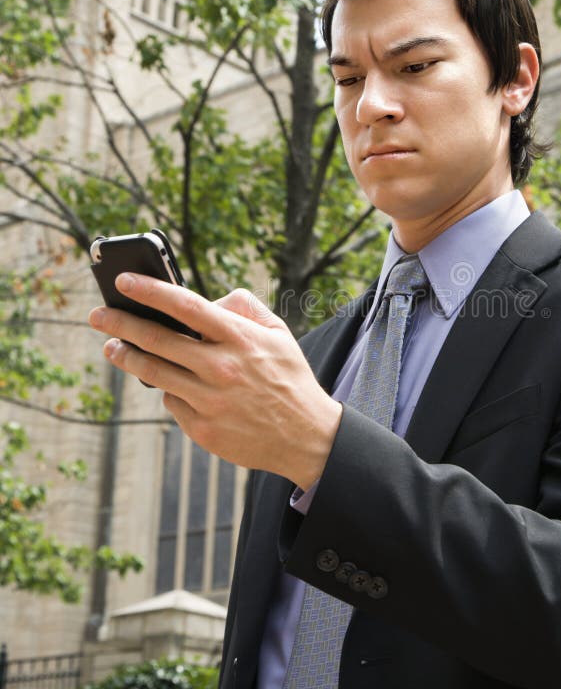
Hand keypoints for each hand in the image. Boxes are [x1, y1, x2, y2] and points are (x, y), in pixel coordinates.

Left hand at [88, 273, 341, 489]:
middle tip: (99, 315)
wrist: (305, 435)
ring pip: (153, 373)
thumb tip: (209, 301)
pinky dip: (168, 390)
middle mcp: (222, 367)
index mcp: (240, 339)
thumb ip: (245, 308)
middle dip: (121, 323)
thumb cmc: (288, 378)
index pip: (187, 306)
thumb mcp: (279, 334)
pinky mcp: (203, 429)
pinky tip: (170, 384)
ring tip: (113, 347)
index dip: (151, 291)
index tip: (124, 280)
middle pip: (157, 340)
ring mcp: (210, 401)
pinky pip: (172, 402)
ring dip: (126, 357)